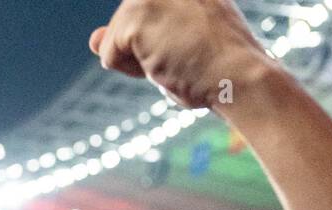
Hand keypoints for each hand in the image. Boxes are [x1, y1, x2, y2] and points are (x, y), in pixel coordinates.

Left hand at [89, 0, 271, 110]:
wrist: (239, 75)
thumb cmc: (216, 63)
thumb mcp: (171, 41)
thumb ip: (134, 33)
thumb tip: (93, 39)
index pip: (140, 12)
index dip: (155, 38)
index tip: (182, 43)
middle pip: (124, 24)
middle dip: (142, 49)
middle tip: (183, 52)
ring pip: (112, 41)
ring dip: (137, 61)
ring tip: (177, 57)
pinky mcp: (134, 16)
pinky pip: (107, 56)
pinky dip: (131, 71)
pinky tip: (166, 64)